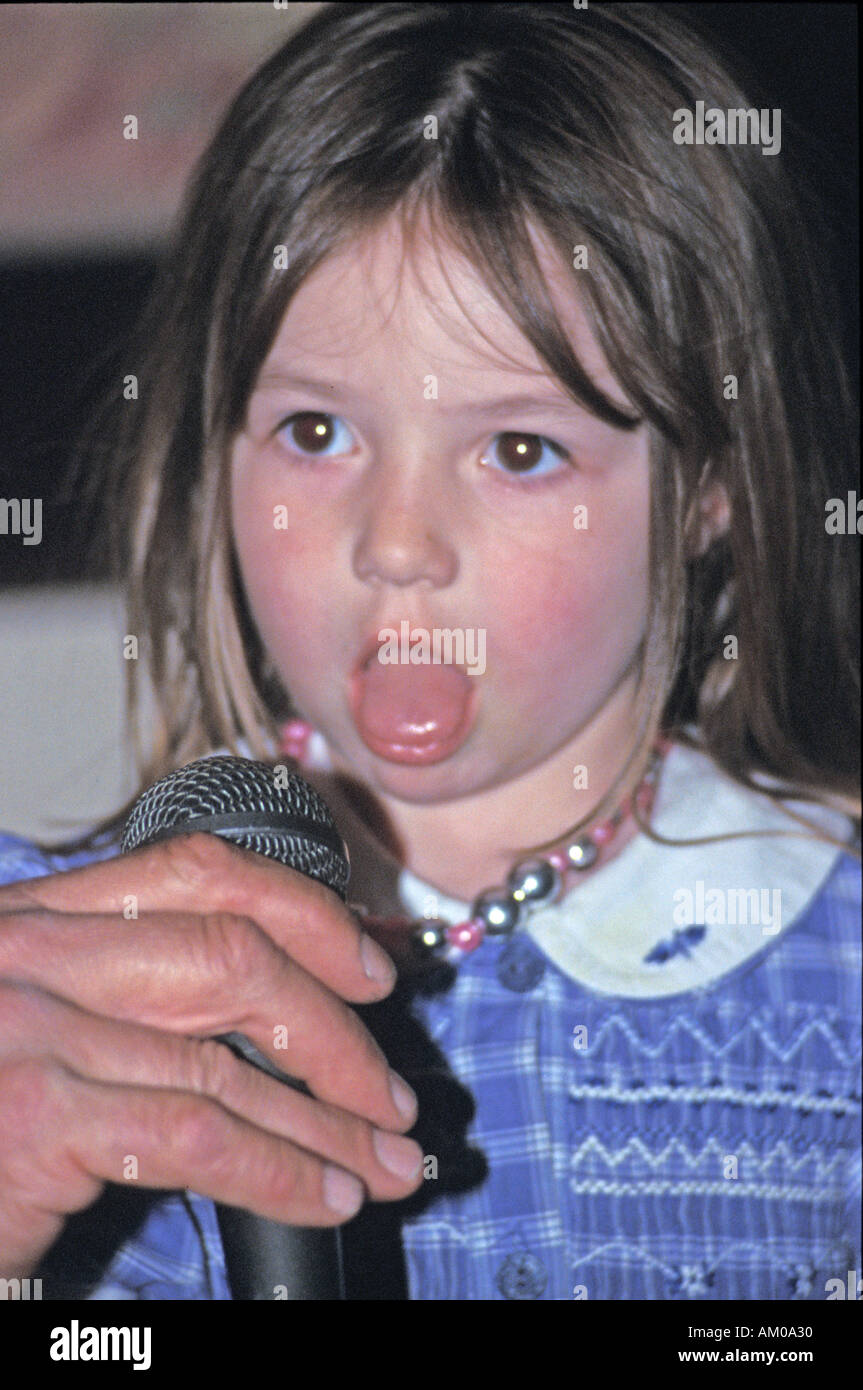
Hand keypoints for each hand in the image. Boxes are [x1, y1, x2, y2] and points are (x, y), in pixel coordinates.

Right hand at [0, 833, 423, 1278]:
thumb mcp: (32, 1025)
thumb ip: (128, 1001)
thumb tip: (269, 1023)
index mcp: (35, 919)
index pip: (196, 870)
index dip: (303, 911)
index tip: (368, 965)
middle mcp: (29, 953)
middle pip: (231, 956)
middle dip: (334, 1031)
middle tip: (389, 1095)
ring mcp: (26, 1028)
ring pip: (225, 1060)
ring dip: (326, 1121)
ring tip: (383, 1165)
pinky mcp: (33, 1113)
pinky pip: (195, 1133)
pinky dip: (280, 1170)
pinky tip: (324, 1196)